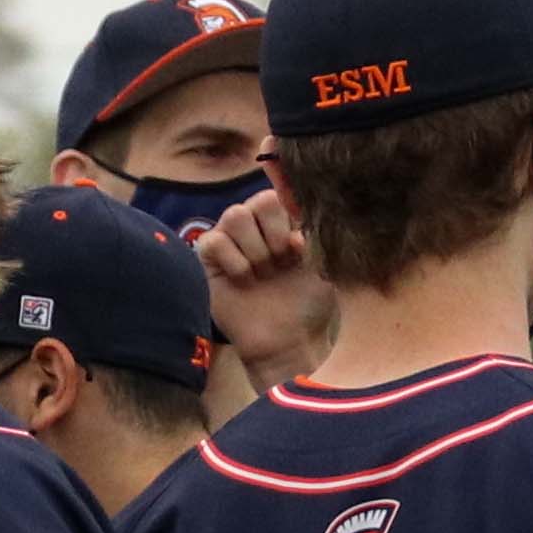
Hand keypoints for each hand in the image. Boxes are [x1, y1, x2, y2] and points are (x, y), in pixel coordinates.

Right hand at [198, 186, 328, 381]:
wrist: (287, 341)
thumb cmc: (308, 303)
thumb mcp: (324, 263)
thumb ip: (316, 233)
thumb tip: (295, 228)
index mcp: (285, 220)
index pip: (284, 192)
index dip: (292, 219)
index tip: (299, 248)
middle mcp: (257, 225)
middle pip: (260, 199)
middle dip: (274, 233)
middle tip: (281, 263)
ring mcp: (231, 240)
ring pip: (235, 215)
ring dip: (254, 247)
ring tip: (263, 273)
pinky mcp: (207, 260)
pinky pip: (213, 241)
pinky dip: (234, 261)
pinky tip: (245, 280)